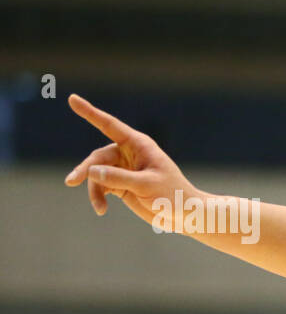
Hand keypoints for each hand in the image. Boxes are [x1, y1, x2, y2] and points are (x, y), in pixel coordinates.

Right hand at [64, 94, 198, 229]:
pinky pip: (101, 186)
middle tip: (71, 181)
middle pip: (98, 157)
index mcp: (138, 145)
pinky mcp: (121, 185)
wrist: (185, 215)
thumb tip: (91, 171)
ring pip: (97, 174)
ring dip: (94, 190)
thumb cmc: (173, 195)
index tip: (71, 99)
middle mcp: (129, 154)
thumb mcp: (146, 185)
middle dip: (85, 170)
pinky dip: (98, 197)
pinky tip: (101, 209)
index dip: (89, 112)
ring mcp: (124, 169)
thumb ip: (119, 178)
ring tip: (99, 208)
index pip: (109, 125)